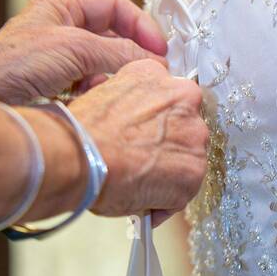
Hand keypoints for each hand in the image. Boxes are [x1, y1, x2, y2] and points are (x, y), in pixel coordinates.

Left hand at [0, 0, 167, 103]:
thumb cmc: (9, 65)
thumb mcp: (73, 48)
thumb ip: (117, 50)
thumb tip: (152, 61)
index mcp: (61, 8)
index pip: (115, 7)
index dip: (141, 25)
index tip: (160, 48)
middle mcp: (60, 32)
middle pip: (112, 39)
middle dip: (130, 56)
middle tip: (151, 73)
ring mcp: (57, 62)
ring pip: (102, 68)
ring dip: (113, 79)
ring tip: (119, 90)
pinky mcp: (53, 91)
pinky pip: (89, 91)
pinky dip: (98, 97)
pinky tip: (97, 105)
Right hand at [68, 60, 208, 217]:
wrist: (82, 156)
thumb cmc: (82, 131)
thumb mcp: (101, 95)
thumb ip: (124, 103)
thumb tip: (123, 122)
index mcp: (154, 74)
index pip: (164, 95)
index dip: (153, 119)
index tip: (143, 133)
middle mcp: (183, 98)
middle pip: (183, 124)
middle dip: (167, 143)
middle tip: (141, 159)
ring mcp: (194, 135)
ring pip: (187, 157)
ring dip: (169, 171)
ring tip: (139, 183)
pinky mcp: (194, 170)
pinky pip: (182, 190)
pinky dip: (165, 201)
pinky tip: (142, 201)